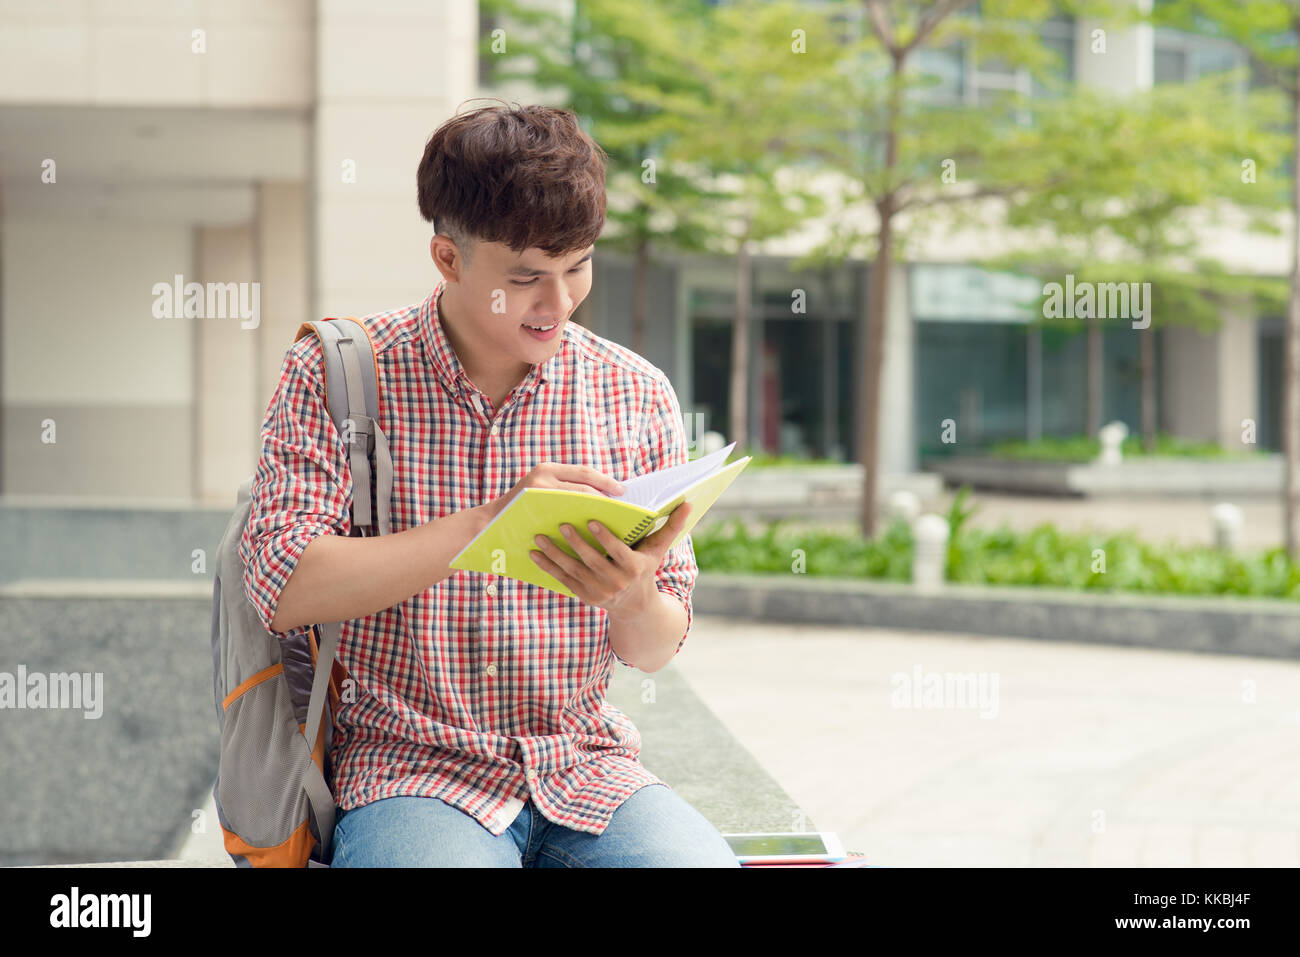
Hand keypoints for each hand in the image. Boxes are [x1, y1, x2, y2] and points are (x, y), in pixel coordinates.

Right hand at [486, 462, 624, 520]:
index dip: (605, 480)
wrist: (490, 524)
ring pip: (577, 497)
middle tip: (623, 505)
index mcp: (548, 468)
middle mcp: (544, 475)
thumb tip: (598, 496)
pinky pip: (566, 514)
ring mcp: (538, 490)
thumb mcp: (540, 493)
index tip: (622, 489)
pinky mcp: (535, 507)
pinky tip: (592, 531)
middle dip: (606, 493)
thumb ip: (562, 490)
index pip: (584, 472)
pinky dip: (581, 521)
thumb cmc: (522, 511)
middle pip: (584, 483)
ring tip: (613, 518)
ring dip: (597, 508)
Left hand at [529, 500, 692, 615]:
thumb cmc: (646, 566)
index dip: (605, 538)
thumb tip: (688, 503)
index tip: (592, 520)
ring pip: (574, 571)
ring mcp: (598, 591)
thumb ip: (671, 526)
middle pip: (593, 561)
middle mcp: (616, 582)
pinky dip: (548, 567)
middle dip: (576, 543)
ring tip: (540, 537)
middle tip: (561, 524)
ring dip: (555, 554)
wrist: (635, 605)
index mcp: (634, 568)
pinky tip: (535, 553)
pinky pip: (563, 580)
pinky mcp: (584, 596)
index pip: (618, 552)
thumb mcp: (658, 549)